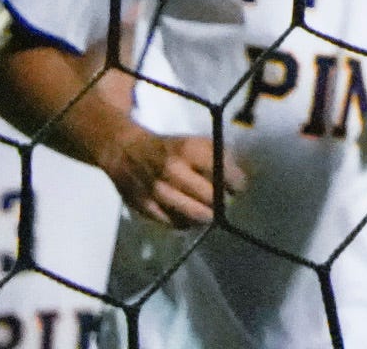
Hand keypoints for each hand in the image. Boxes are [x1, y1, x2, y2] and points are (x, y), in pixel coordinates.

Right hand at [104, 129, 240, 228]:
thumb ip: (220, 158)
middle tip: (224, 202)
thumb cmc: (171, 148)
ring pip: (194, 214)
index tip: (238, 187)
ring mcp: (158, 190)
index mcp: (190, 150)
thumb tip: (239, 182)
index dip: (237, 184)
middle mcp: (173, 170)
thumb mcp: (197, 142)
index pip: (225, 173)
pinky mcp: (145, 207)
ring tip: (209, 211)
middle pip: (211, 198)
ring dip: (207, 216)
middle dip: (222, 202)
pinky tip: (189, 216)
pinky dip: (186, 223)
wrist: (127, 151)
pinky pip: (174, 224)